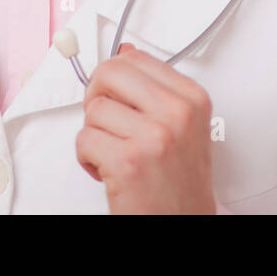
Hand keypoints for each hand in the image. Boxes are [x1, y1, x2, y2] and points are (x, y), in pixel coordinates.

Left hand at [75, 42, 216, 213]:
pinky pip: (84, 140)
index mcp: (192, 99)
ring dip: (95, 135)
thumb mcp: (181, 126)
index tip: (116, 96)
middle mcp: (177, 114)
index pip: (135, 58)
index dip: (114, 79)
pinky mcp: (128, 162)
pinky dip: (87, 159)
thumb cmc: (179, 182)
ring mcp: (154, 137)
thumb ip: (154, 88)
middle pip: (110, 72)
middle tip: (104, 120)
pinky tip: (108, 170)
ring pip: (94, 110)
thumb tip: (125, 52)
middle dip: (96, 96)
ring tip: (115, 153)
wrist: (183, 223)